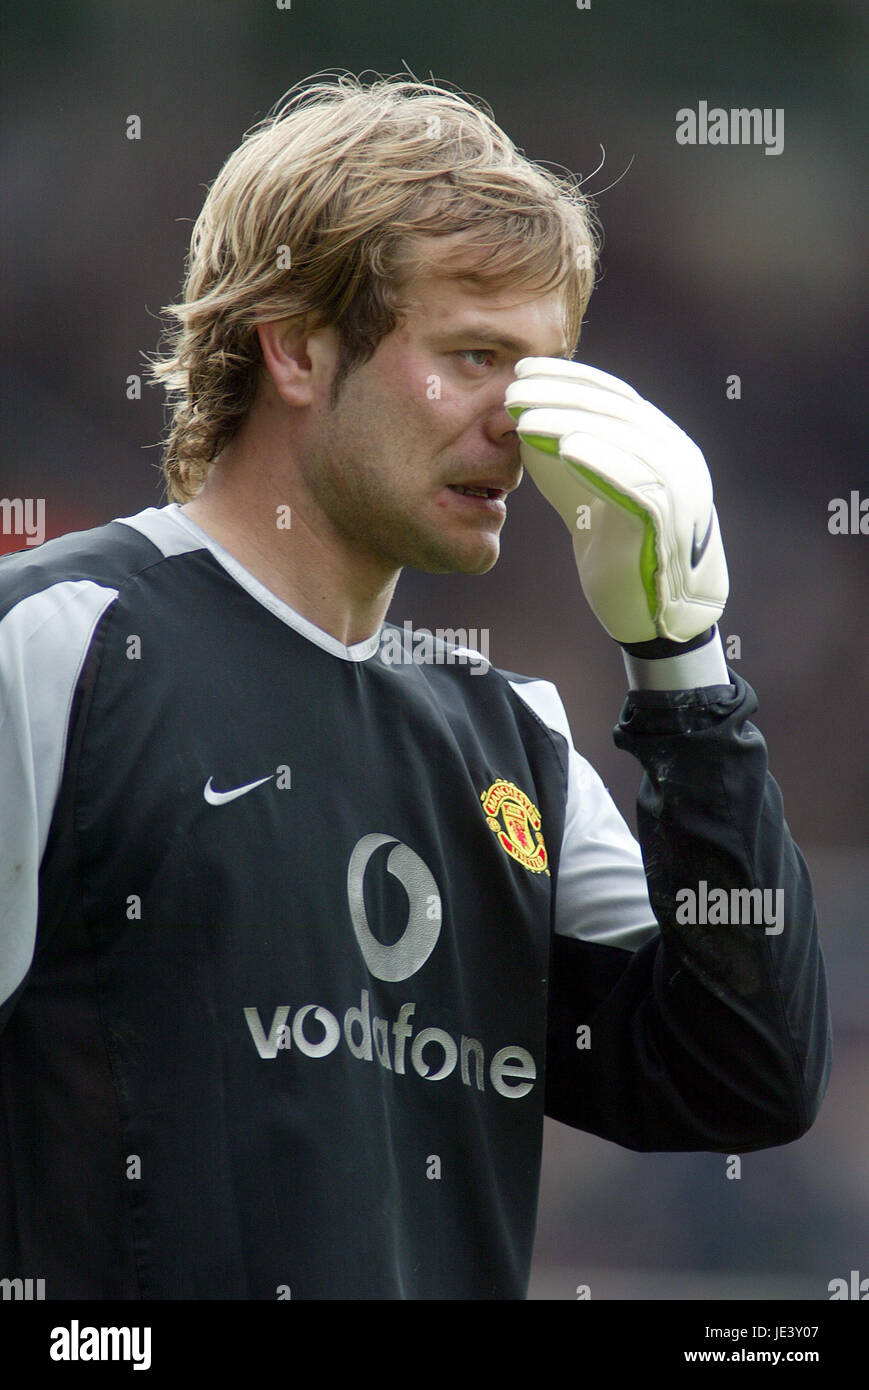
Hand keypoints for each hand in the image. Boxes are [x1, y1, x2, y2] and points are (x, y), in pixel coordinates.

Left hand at [505, 358, 728, 644]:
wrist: (651, 610)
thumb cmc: (616, 547)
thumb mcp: (584, 489)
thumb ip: (563, 451)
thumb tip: (520, 413)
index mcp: (662, 442)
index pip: (614, 396)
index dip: (570, 378)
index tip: (524, 368)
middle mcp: (679, 456)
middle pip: (616, 412)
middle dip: (561, 395)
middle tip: (514, 387)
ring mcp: (681, 487)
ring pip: (623, 440)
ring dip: (570, 422)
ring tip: (524, 415)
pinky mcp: (671, 521)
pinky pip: (636, 482)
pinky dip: (601, 460)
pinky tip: (565, 447)